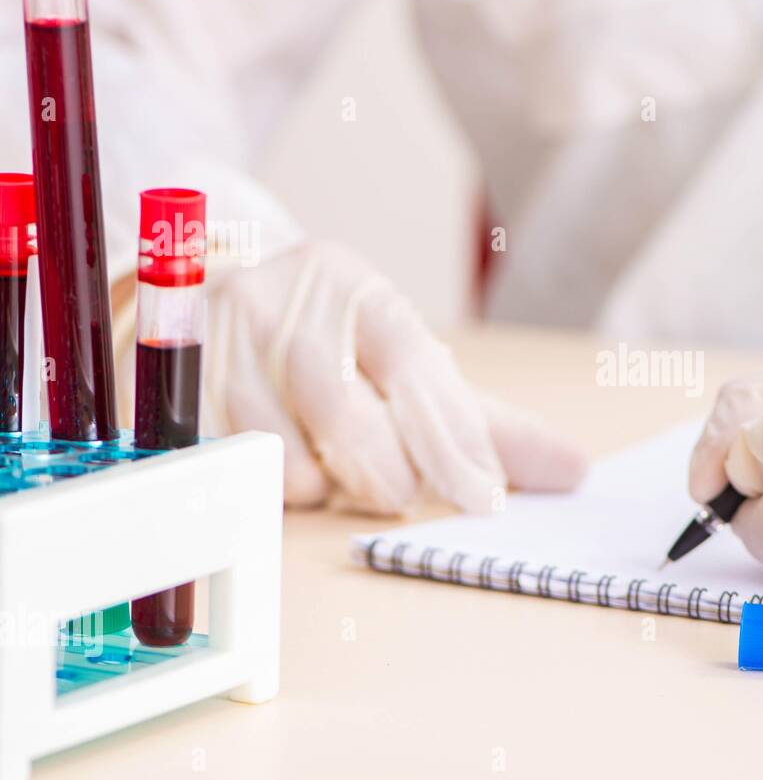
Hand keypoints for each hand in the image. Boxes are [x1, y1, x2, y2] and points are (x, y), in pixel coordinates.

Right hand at [205, 241, 586, 513]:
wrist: (205, 297)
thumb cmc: (329, 345)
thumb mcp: (402, 365)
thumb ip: (481, 422)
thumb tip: (574, 470)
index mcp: (352, 283)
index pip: (412, 360)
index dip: (451, 435)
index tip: (484, 497)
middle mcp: (282, 298)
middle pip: (342, 405)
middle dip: (385, 468)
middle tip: (403, 497)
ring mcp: (216, 340)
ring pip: (280, 444)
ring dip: (321, 482)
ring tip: (335, 477)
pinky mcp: (170, 386)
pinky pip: (229, 464)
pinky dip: (268, 485)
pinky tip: (286, 472)